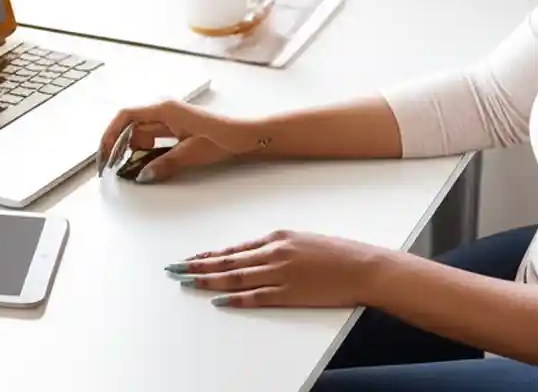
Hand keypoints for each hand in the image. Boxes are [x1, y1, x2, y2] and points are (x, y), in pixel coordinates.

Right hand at [99, 100, 258, 182]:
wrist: (247, 136)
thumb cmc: (225, 136)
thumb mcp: (192, 152)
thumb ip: (165, 163)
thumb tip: (142, 175)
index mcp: (165, 109)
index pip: (126, 116)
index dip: (111, 134)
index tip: (105, 153)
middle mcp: (165, 111)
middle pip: (131, 127)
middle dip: (119, 146)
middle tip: (112, 168)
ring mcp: (171, 120)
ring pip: (141, 134)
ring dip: (133, 151)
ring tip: (126, 171)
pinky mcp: (177, 130)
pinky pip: (154, 139)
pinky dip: (147, 152)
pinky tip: (146, 166)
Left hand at [164, 230, 393, 308]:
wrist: (363, 266)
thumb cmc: (338, 254)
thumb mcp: (304, 241)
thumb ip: (278, 248)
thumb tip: (254, 255)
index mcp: (278, 238)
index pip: (235, 249)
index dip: (210, 255)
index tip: (191, 258)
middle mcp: (274, 253)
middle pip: (228, 261)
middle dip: (198, 265)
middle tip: (173, 268)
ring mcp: (280, 273)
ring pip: (235, 277)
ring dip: (208, 279)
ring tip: (185, 281)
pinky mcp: (289, 293)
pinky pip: (255, 296)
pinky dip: (235, 298)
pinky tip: (218, 299)